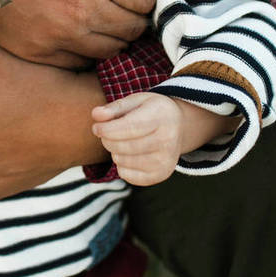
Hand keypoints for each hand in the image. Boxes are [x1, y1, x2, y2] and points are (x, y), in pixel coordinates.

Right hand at [0, 0, 158, 67]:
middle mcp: (85, 12)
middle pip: (133, 29)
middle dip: (133, 16)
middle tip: (121, 3)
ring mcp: (60, 37)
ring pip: (109, 51)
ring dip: (111, 35)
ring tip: (100, 17)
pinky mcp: (37, 52)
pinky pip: (78, 62)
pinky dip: (83, 50)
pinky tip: (74, 31)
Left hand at [91, 92, 230, 185]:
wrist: (179, 126)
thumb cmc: (151, 111)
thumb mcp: (136, 101)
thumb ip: (114, 108)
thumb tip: (96, 115)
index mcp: (161, 116)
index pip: (129, 128)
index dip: (107, 130)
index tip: (96, 128)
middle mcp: (167, 140)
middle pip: (123, 146)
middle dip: (107, 140)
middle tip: (108, 133)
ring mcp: (166, 160)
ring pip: (122, 161)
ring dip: (114, 152)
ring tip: (122, 142)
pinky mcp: (161, 174)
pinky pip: (127, 175)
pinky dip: (121, 166)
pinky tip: (129, 155)